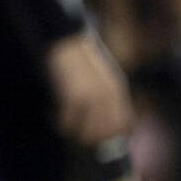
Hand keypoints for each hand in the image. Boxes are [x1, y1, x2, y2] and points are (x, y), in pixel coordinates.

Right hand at [46, 32, 132, 146]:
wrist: (66, 41)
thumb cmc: (81, 58)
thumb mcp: (103, 75)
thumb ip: (108, 94)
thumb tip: (104, 118)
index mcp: (118, 90)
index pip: (125, 124)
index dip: (114, 135)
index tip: (101, 138)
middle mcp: (109, 97)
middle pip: (107, 132)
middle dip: (93, 139)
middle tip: (79, 137)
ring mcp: (92, 97)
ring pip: (88, 132)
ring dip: (76, 134)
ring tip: (66, 129)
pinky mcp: (73, 97)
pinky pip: (68, 121)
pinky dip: (61, 124)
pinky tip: (55, 117)